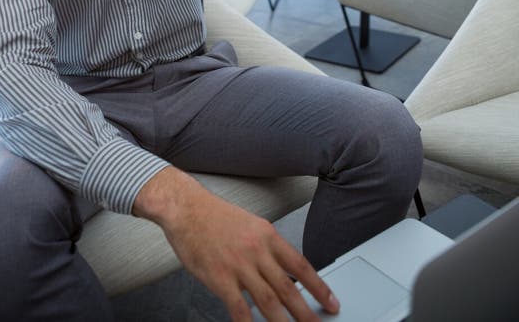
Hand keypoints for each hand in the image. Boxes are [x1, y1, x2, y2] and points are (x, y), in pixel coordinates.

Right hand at [134, 167, 338, 320]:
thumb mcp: (250, 225)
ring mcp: (238, 266)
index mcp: (267, 235)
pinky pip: (239, 309)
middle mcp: (257, 251)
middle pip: (288, 288)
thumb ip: (266, 248)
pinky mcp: (219, 278)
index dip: (319, 286)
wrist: (186, 208)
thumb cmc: (215, 216)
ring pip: (268, 301)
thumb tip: (285, 272)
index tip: (332, 302)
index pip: (300, 265)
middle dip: (307, 312)